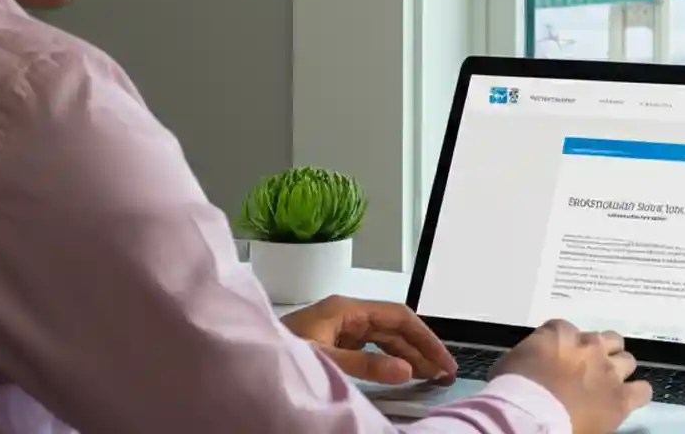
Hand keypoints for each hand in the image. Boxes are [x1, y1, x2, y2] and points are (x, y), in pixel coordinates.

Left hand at [282, 295, 457, 385]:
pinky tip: (399, 373)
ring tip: (429, 375)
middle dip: (420, 348)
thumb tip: (404, 370)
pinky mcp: (332, 342)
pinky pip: (370, 349)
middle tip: (443, 373)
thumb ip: (365, 365)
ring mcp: (339, 328)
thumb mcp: (324, 359)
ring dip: (407, 356)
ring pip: (384, 339)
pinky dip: (388, 361)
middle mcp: (345, 314)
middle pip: (394, 328)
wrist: (242, 361)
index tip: (442, 361)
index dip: (425, 338)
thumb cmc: (277, 351)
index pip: (398, 317)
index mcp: (346, 308)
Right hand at [493, 320, 651, 433]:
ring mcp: (609, 372)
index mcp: (561, 334)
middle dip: (600, 352)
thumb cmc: (511, 390)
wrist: (529, 415)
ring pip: (627, 360)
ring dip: (618, 370)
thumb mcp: (512, 362)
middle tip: (589, 369)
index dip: (565, 345)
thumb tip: (533, 363)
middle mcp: (589, 346)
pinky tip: (627, 400)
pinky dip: (636, 394)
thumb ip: (531, 356)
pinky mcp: (621, 399)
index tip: (558, 358)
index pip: (567, 329)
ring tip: (608, 385)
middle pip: (606, 340)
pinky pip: (642, 391)